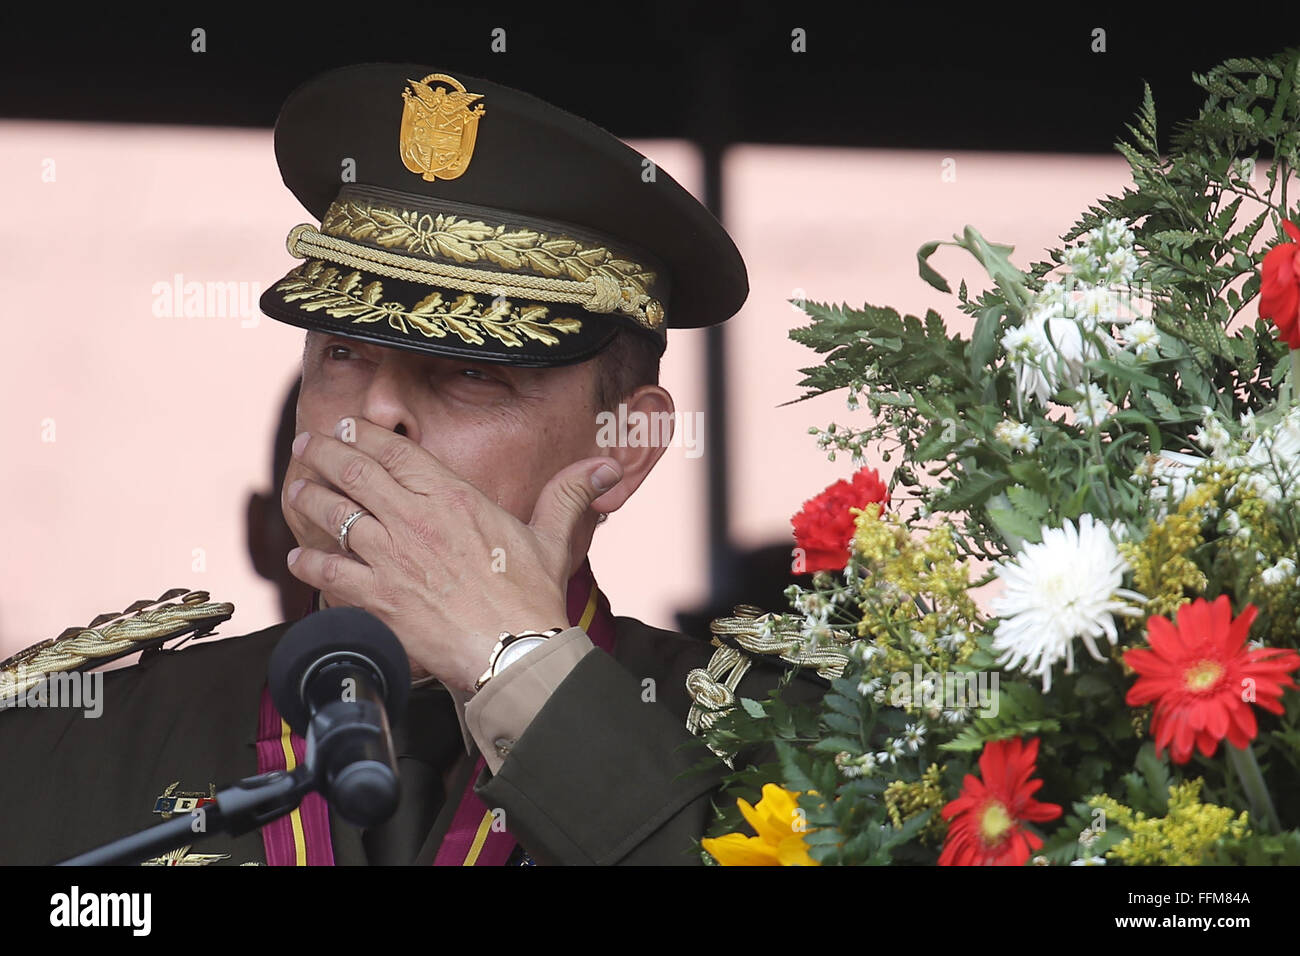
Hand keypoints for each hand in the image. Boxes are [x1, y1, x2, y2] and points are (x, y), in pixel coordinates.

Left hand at [283, 417, 621, 692]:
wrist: (513, 653)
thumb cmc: (532, 599)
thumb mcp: (553, 539)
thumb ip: (568, 495)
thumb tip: (604, 467)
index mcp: (454, 498)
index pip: (397, 452)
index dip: (365, 434)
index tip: (347, 426)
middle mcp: (416, 519)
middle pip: (355, 472)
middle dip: (325, 453)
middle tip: (308, 445)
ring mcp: (391, 557)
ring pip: (335, 514)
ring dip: (309, 497)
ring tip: (297, 489)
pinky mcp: (375, 597)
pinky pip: (328, 571)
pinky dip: (308, 560)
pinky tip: (298, 556)